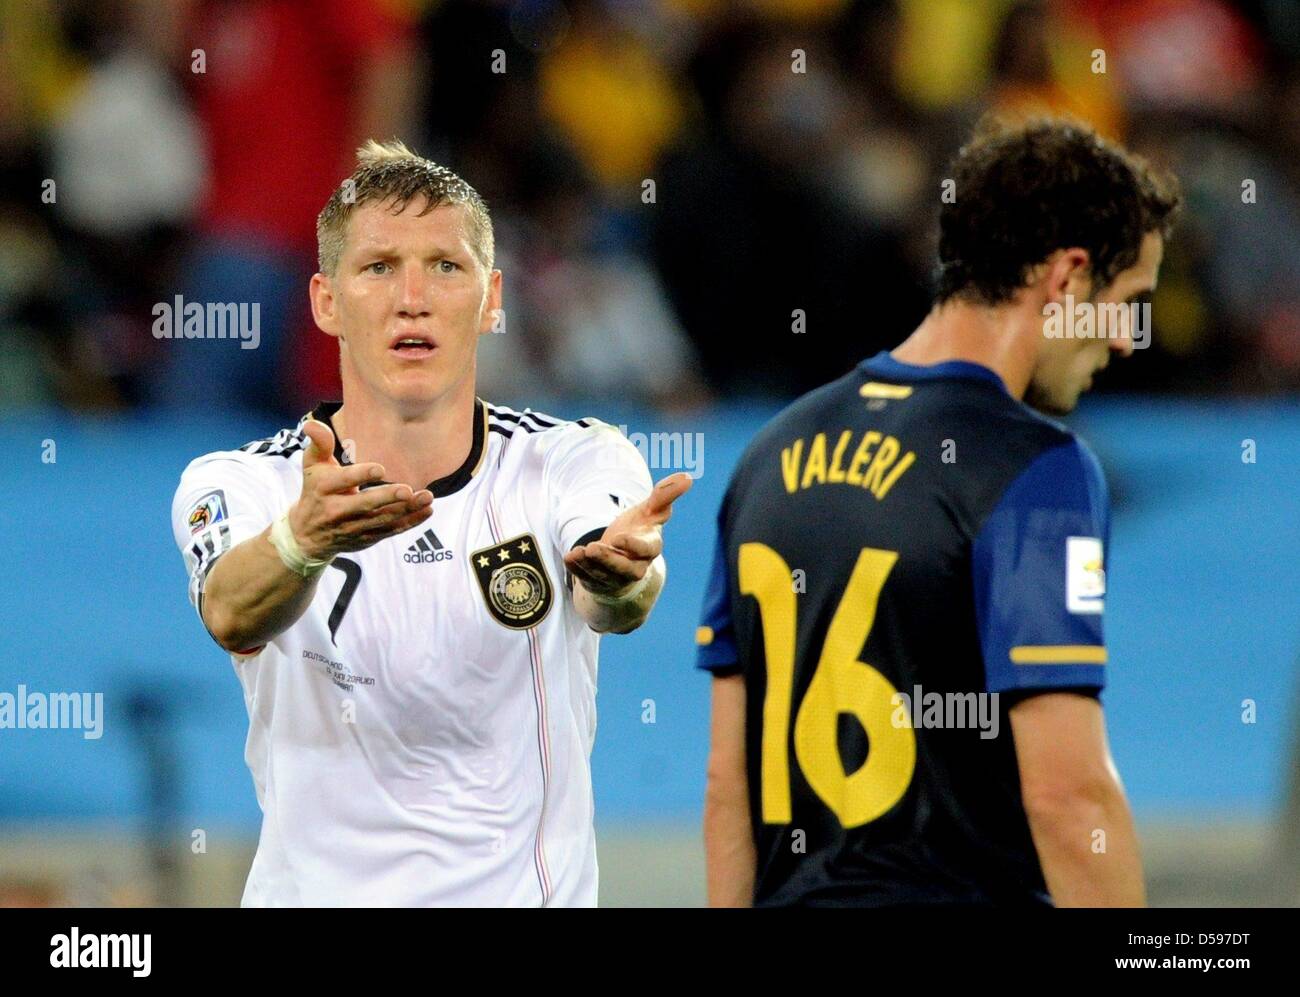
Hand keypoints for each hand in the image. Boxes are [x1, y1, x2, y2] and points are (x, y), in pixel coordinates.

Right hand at [287, 420, 432, 558]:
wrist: (308, 535)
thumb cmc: (315, 490)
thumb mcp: (312, 465)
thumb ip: (319, 443)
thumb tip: (312, 424)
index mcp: (323, 488)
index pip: (343, 480)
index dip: (361, 475)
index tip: (381, 469)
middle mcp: (337, 510)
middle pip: (364, 505)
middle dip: (387, 498)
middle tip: (407, 491)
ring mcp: (352, 527)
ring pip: (382, 520)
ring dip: (406, 510)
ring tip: (427, 497)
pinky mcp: (366, 539)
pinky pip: (390, 531)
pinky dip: (410, 522)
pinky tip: (427, 511)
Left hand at [563, 472, 692, 597]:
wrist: (625, 559)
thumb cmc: (640, 532)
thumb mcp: (650, 513)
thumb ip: (664, 496)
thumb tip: (688, 477)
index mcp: (650, 548)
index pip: (647, 550)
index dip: (633, 546)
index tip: (618, 537)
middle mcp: (635, 566)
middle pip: (625, 569)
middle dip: (608, 560)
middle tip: (592, 548)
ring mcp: (616, 578)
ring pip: (604, 575)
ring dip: (589, 565)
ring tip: (577, 552)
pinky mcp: (598, 583)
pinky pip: (587, 579)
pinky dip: (577, 570)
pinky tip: (570, 557)